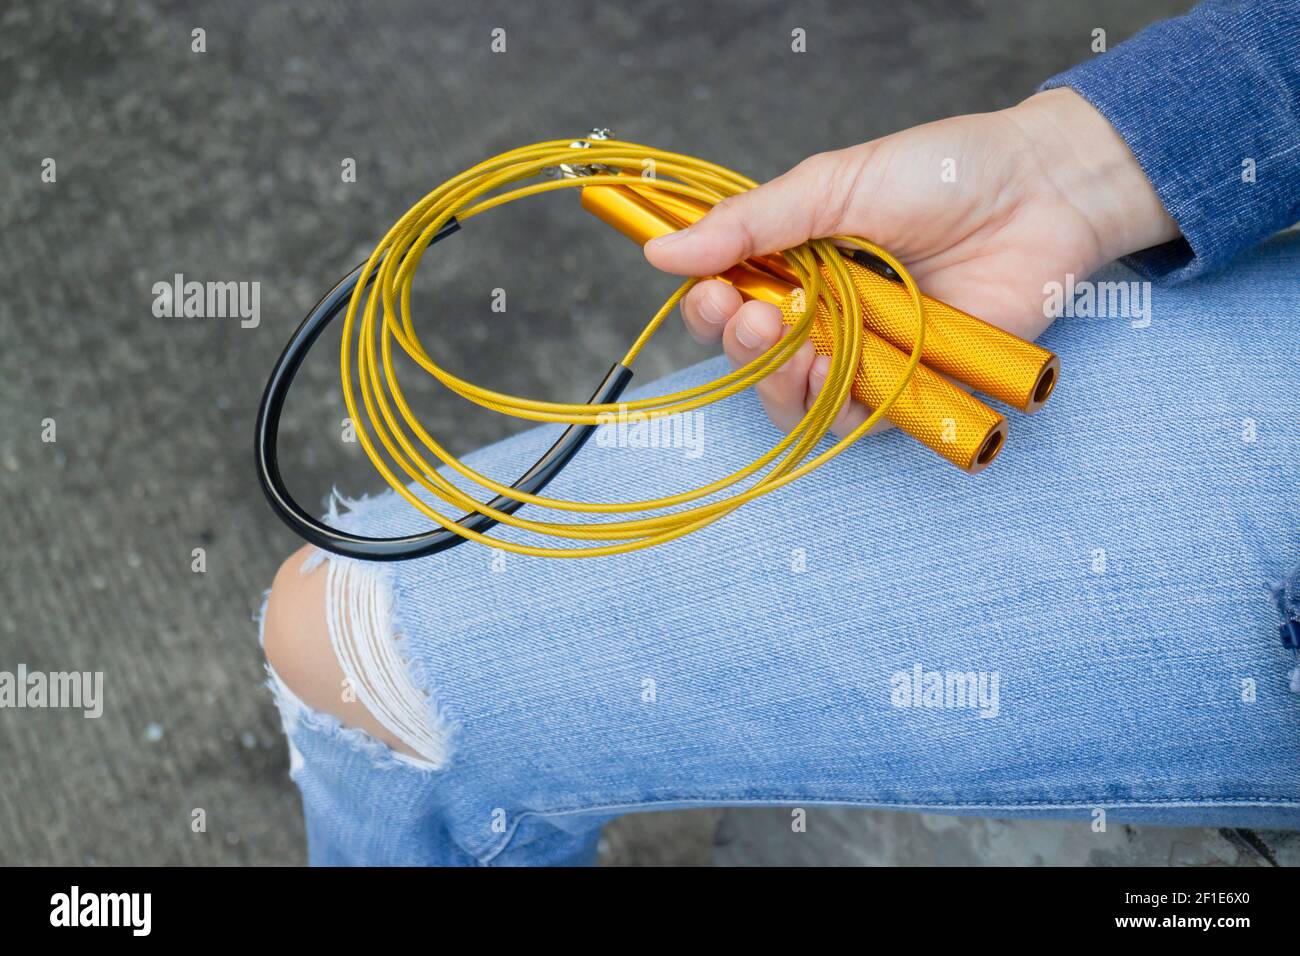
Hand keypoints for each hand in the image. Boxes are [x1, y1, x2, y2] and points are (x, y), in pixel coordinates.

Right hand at [644, 88, 1179, 434]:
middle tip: (756, 315)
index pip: (728, 302)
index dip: (708, 307)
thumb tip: (661, 251)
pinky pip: (852, 418)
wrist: (1041, 191)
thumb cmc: (941, 174)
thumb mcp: (833, 185)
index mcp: (796, 261)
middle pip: (753, 358)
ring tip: (789, 342)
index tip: (711, 292)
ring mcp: (863, 353)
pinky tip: (829, 370)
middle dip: (738, 345)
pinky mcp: (906, 385)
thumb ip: (752, 224)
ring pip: (793, 397)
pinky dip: (830, 403)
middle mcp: (823, 313)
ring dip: (775, 379)